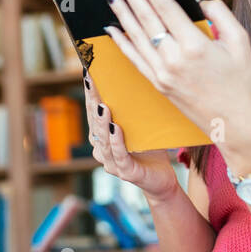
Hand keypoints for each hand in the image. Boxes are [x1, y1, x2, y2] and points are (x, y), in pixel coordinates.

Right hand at [84, 70, 181, 200]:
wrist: (162, 180)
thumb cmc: (150, 151)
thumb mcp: (141, 127)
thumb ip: (132, 111)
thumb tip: (136, 77)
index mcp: (102, 137)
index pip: (93, 111)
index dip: (90, 92)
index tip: (88, 71)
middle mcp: (102, 149)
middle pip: (94, 123)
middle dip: (92, 100)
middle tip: (91, 80)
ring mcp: (111, 163)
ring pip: (103, 140)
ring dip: (102, 122)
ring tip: (103, 105)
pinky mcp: (126, 172)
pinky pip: (119, 155)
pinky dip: (116, 141)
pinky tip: (116, 128)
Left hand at [103, 0, 250, 149]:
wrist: (233, 122)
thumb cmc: (240, 81)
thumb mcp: (240, 42)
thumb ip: (222, 15)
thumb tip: (200, 2)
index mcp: (195, 45)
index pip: (165, 8)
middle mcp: (174, 59)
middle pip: (146, 19)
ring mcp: (162, 74)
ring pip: (136, 37)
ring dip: (121, 14)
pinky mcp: (158, 84)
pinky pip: (135, 59)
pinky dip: (122, 42)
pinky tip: (112, 28)